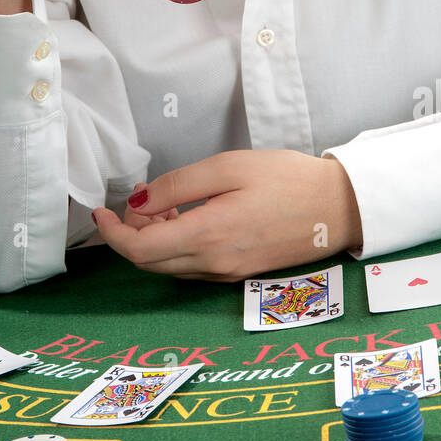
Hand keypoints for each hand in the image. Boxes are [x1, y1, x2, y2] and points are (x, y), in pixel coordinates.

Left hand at [93, 151, 362, 280]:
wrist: (340, 207)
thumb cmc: (287, 179)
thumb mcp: (228, 167)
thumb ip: (179, 185)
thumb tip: (138, 202)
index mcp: (208, 237)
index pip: (140, 251)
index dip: (113, 234)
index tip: (101, 211)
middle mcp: (214, 264)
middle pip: (151, 262)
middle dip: (131, 234)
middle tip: (136, 199)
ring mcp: (228, 273)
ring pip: (171, 265)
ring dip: (154, 239)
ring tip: (162, 202)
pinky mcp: (240, 272)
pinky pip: (193, 265)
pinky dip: (177, 244)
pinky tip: (186, 217)